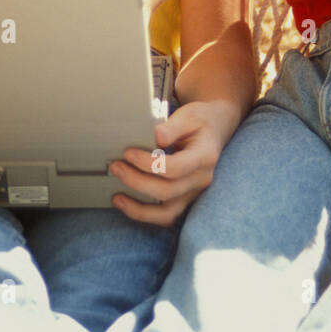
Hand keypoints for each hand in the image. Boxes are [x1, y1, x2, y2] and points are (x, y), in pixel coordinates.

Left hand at [109, 99, 240, 226]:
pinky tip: (126, 204)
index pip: (176, 167)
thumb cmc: (199, 121)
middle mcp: (201, 179)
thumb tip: (155, 136)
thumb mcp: (189, 115)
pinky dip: (144, 214)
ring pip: (168, 213)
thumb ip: (172, 127)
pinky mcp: (185, 199)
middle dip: (137, 181)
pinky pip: (165, 216)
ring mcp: (194, 193)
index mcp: (205, 156)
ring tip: (116, 197)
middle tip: (115, 167)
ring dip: (139, 208)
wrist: (214, 130)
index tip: (128, 152)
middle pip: (168, 191)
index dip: (149, 163)